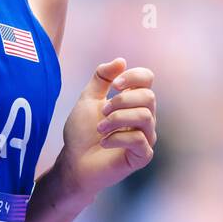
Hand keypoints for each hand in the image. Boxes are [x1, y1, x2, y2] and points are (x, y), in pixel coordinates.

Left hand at [60, 57, 156, 198]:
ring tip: (100, 129)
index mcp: (133, 101)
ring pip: (144, 116)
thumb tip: (121, 60)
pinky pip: (139, 140)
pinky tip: (104, 143)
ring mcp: (146, 137)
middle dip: (121, 101)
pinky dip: (117, 138)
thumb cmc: (82, 132)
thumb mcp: (88, 99)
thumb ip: (102, 78)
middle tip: (102, 112)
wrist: (74, 161)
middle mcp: (145, 117)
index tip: (114, 85)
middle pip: (148, 97)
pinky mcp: (142, 156)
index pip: (147, 78)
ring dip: (116, 120)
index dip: (133, 77)